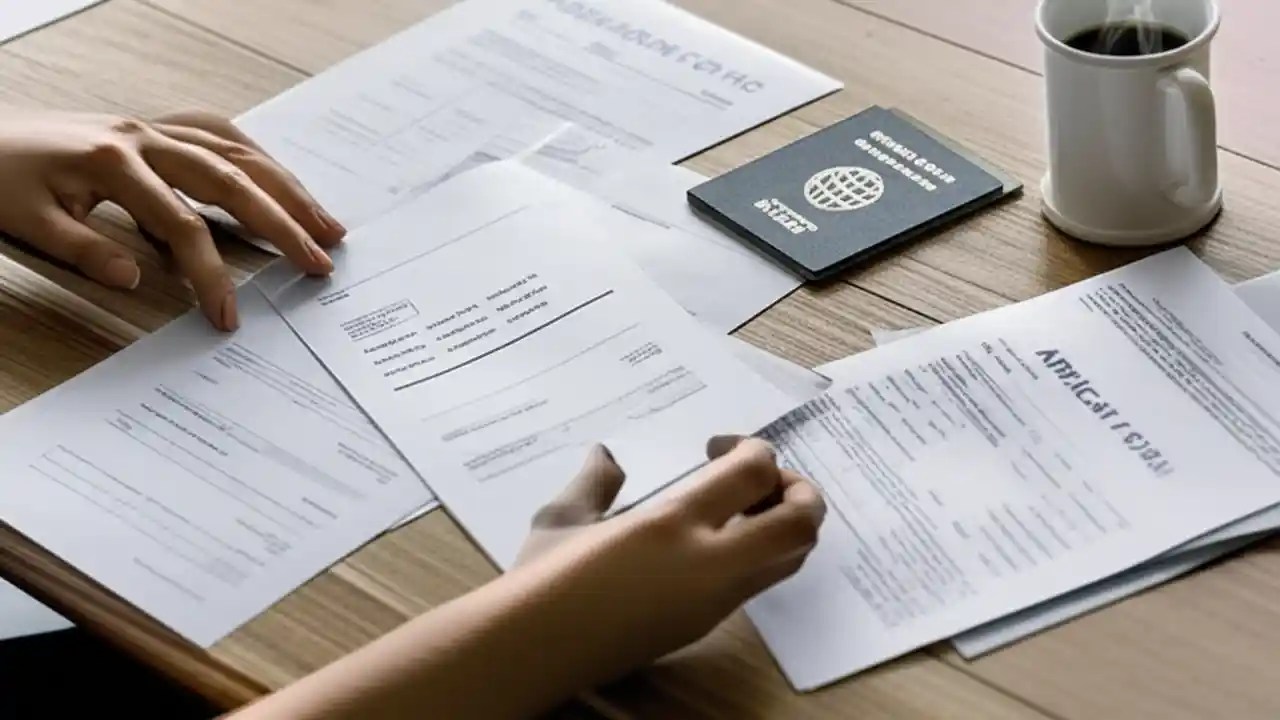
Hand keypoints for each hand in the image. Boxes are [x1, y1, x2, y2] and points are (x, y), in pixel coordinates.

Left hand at [0, 109, 344, 329]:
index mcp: (113, 160)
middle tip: (320, 261)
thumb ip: (83, 250)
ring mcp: (153, 126)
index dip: (210, 274)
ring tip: (327, 225)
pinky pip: (220, 135)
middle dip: (282, 223)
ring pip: (237, 152)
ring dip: (286, 188)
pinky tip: (281, 181)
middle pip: (232, 180)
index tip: (230, 317)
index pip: (182, 225)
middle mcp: (143, 136)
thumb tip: (134, 280)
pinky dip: (257, 158)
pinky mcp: (154, 126)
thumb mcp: (26, 221)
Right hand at [514, 437, 825, 681]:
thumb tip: (607, 456)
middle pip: (801, 522)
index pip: (755, 473)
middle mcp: (710, 564)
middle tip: (760, 477)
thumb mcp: (563, 518)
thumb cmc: (540, 582)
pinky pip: (759, 579)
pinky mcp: (706, 625)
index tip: (721, 447)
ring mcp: (715, 601)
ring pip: (790, 557)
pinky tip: (714, 539)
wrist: (532, 655)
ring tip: (741, 506)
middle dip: (799, 489)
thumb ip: (596, 481)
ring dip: (784, 522)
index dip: (756, 450)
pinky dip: (761, 549)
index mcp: (673, 524)